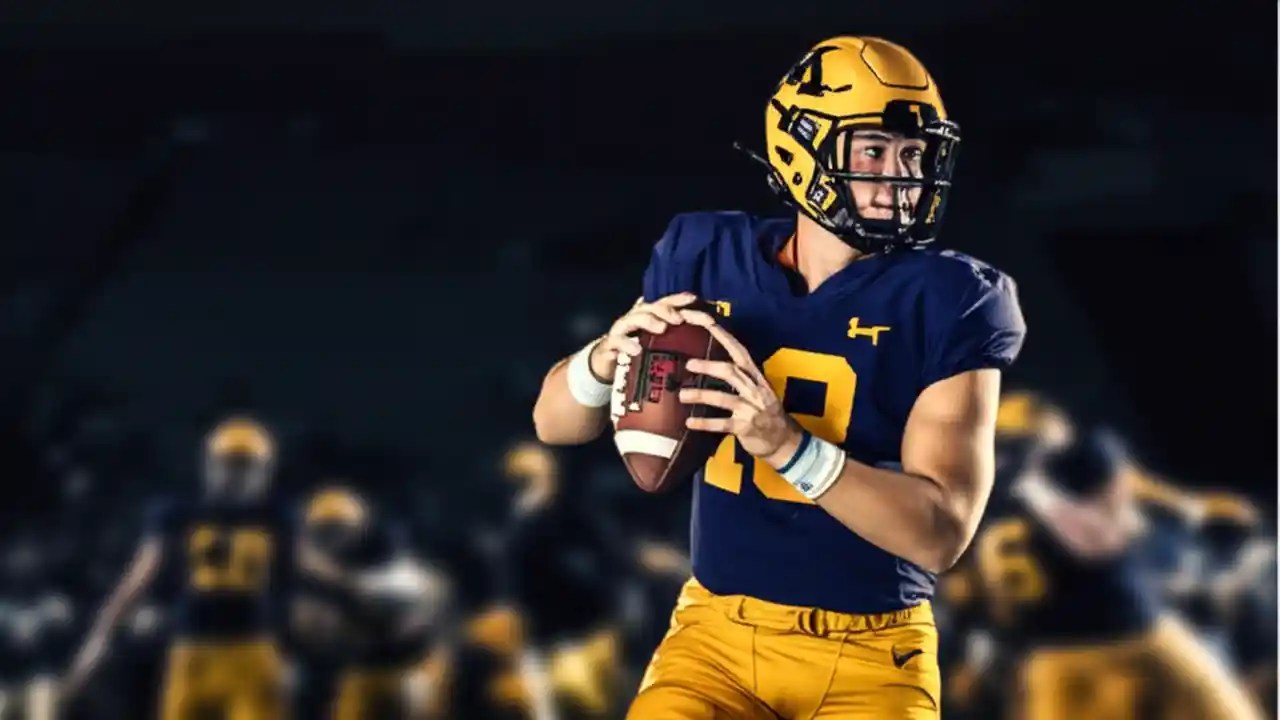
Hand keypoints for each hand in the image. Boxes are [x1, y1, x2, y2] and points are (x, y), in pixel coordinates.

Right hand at [588, 292, 698, 379]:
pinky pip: (617, 341)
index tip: (693, 298)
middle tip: (678, 319)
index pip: (663, 303)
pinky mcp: (610, 344)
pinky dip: (626, 344)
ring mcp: (620, 330)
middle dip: (665, 310)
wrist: (605, 361)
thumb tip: (696, 332)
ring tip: (661, 328)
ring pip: (633, 319)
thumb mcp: (655, 342)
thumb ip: (673, 336)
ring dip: (648, 321)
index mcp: (646, 316)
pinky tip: (636, 350)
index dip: (677, 299)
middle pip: (649, 308)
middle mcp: (633, 318)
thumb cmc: (635, 349)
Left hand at [677, 309, 803, 465]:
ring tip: (682, 395)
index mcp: (756, 378)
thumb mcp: (758, 390)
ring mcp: (750, 409)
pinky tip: (689, 422)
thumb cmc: (767, 413)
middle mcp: (754, 390)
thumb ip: (741, 378)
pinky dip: (705, 423)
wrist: (785, 441)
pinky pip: (722, 424)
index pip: (740, 352)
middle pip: (731, 372)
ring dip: (701, 395)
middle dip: (709, 366)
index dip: (725, 337)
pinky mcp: (745, 427)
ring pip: (723, 398)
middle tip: (689, 364)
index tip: (708, 324)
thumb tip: (715, 365)